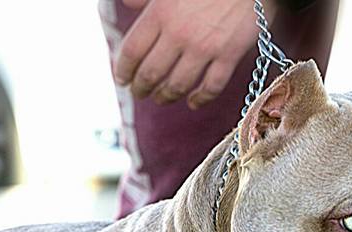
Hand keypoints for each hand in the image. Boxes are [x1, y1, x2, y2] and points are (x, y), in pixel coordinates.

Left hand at [113, 0, 272, 108]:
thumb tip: (128, 5)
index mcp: (161, 12)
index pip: (132, 51)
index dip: (123, 69)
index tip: (121, 78)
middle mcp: (180, 34)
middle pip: (151, 74)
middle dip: (140, 88)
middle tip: (138, 93)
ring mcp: (205, 47)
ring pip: (177, 85)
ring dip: (165, 96)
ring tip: (161, 98)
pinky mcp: (230, 54)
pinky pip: (211, 87)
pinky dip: (200, 99)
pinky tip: (193, 102)